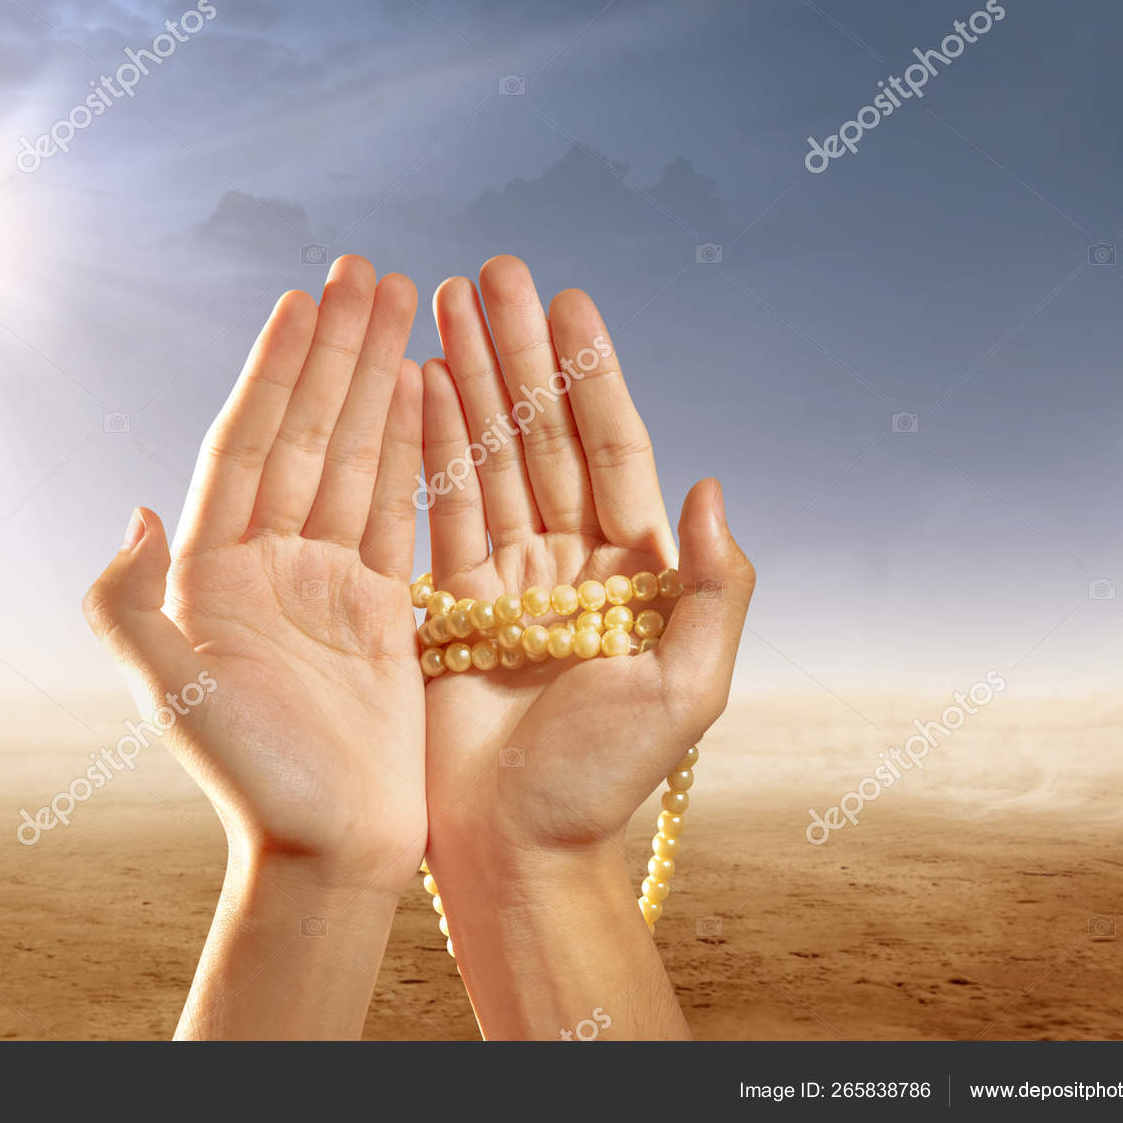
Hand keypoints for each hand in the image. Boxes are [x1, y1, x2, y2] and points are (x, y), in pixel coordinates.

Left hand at [82, 257, 423, 1036]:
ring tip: (402, 306)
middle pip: (305, 432)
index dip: (274, 372)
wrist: (328, 849)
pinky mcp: (380, 605)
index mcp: (213, 570)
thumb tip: (135, 512)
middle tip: (367, 270)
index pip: (247, 446)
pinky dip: (409, 447)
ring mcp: (325, 580)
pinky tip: (421, 391)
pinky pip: (395, 508)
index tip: (300, 300)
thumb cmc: (251, 783)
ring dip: (374, 381)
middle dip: (334, 351)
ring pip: (354, 457)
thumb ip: (132, 607)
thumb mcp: (174, 695)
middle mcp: (266, 562)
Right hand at [418, 256, 754, 1036]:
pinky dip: (423, 448)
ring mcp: (508, 581)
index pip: (612, 449)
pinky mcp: (451, 606)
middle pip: (542, 436)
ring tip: (440, 303)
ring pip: (485, 459)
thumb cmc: (604, 782)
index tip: (567, 300)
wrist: (515, 851)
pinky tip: (409, 386)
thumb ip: (714, 590)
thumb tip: (711, 489)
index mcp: (633, 574)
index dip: (589, 373)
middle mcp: (571, 564)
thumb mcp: (688, 689)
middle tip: (490, 271)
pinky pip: (437, 511)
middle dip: (516, 353)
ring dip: (465, 381)